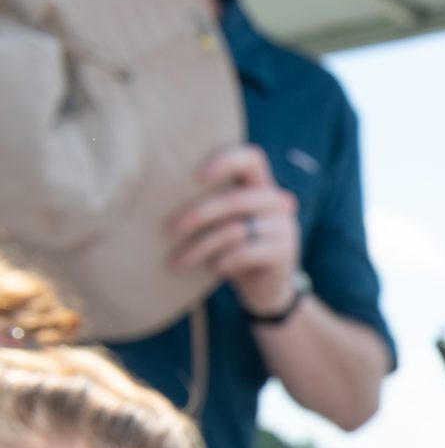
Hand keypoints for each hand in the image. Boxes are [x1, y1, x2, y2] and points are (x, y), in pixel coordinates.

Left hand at [168, 144, 302, 315]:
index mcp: (261, 186)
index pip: (251, 158)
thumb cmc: (232, 249)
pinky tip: (211, 269)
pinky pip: (244, 253)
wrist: (265, 289)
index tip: (196, 176)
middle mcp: (277, 202)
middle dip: (197, 215)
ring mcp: (284, 227)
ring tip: (177, 261)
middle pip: (234, 199)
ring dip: (200, 247)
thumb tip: (158, 194)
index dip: (225, 161)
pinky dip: (221, 262)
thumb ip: (211, 204)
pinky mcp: (284, 254)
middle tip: (168, 231)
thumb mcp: (223, 223)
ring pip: (234, 230)